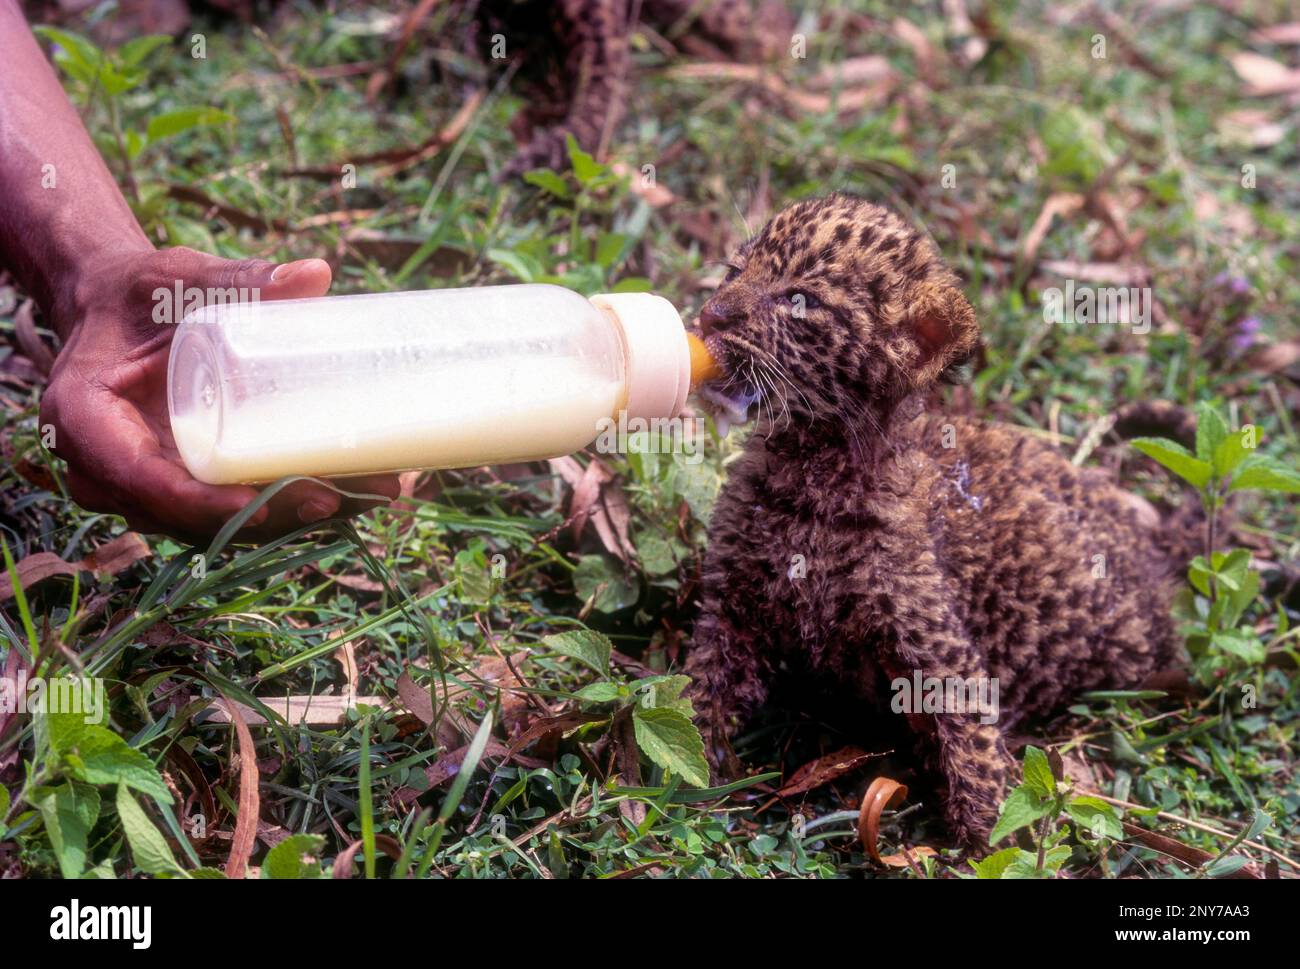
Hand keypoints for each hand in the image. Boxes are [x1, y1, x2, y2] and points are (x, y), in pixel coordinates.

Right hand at [39, 246, 400, 542]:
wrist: (119, 312)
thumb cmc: (140, 294)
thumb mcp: (177, 280)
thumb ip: (236, 278)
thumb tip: (315, 274)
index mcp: (85, 420)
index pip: (144, 480)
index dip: (202, 503)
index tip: (262, 504)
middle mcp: (106, 470)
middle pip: (190, 515)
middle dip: (269, 515)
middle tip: (340, 497)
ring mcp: (145, 489)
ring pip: (218, 523)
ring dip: (292, 518)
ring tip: (366, 495)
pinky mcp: (182, 489)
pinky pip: (231, 511)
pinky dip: (288, 507)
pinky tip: (352, 496)